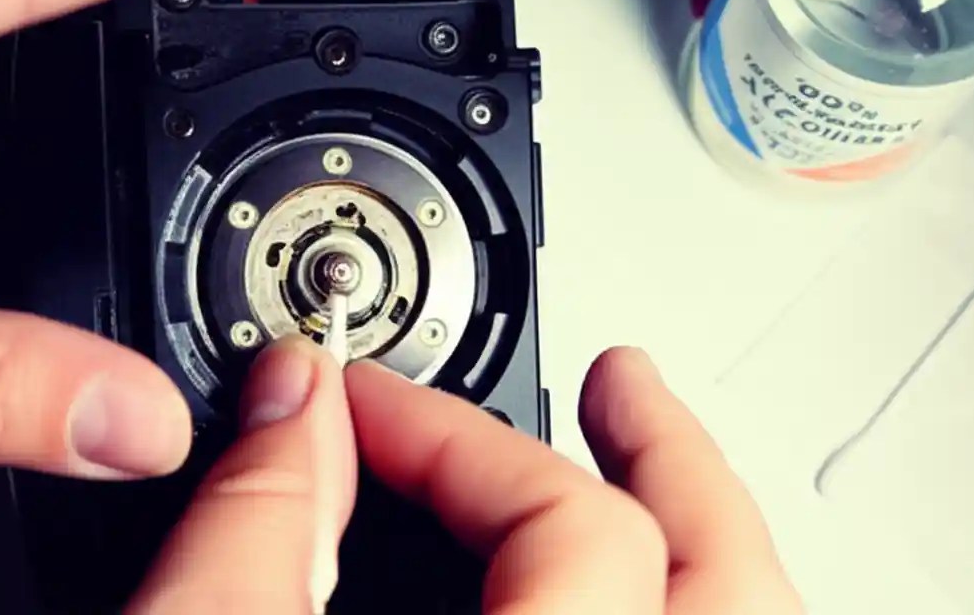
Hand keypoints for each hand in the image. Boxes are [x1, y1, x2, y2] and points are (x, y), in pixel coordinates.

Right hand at [130, 340, 802, 613]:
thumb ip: (249, 535)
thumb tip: (288, 406)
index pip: (569, 531)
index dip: (455, 436)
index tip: (368, 404)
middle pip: (724, 577)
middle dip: (672, 460)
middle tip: (627, 382)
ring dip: (706, 535)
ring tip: (663, 464)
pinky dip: (679, 606)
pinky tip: (632, 590)